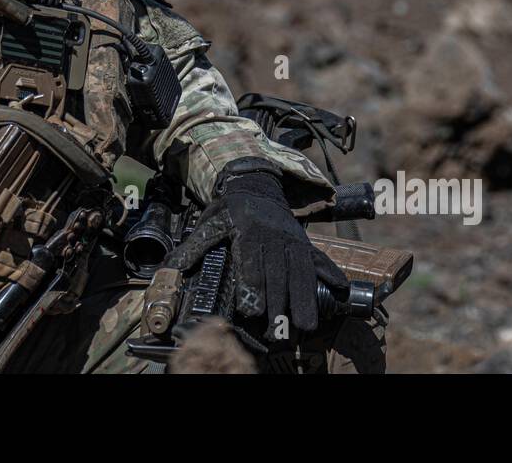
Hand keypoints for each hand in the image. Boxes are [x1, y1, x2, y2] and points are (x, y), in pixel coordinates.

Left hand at [168, 160, 349, 334]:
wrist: (256, 182)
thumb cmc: (230, 208)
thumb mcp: (210, 223)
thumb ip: (193, 247)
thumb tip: (172, 268)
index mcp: (247, 230)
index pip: (251, 260)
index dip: (252, 285)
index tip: (252, 310)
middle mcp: (273, 234)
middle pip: (278, 272)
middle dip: (279, 302)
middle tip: (278, 330)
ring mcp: (292, 238)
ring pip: (301, 270)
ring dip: (305, 298)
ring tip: (305, 324)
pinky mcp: (304, 240)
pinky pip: (319, 257)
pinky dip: (330, 272)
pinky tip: (339, 288)